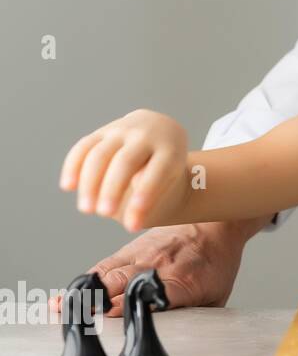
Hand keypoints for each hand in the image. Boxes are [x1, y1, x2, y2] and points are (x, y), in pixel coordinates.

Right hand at [48, 219, 259, 317]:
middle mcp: (157, 266)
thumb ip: (197, 317)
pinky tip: (64, 300)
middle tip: (82, 324)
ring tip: (65, 314)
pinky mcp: (127, 251)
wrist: (215, 221)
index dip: (131, 307)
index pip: (151, 296)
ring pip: (106, 277)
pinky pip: (101, 268)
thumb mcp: (217, 294)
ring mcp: (139, 256)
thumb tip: (178, 340)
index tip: (112, 320)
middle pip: (122, 285)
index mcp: (184, 280)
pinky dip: (82, 284)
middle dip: (101, 305)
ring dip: (85, 296)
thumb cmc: (217, 263)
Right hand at [60, 109, 189, 230]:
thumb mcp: (171, 176)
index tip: (132, 225)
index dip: (144, 196)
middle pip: (125, 161)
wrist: (160, 130)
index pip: (157, 172)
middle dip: (113, 189)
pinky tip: (68, 187)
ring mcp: (122, 130)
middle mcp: (145, 135)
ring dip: (89, 182)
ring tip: (86, 210)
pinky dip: (73, 166)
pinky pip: (83, 147)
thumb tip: (138, 197)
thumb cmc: (166, 165)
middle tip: (105, 214)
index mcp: (169, 149)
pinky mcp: (103, 131)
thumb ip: (155, 187)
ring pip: (99, 155)